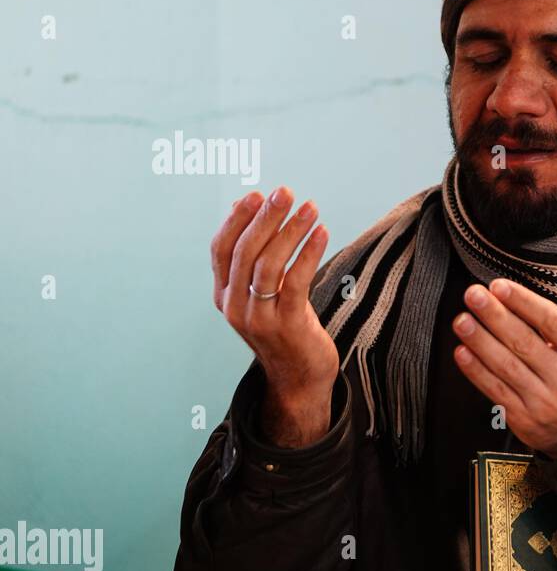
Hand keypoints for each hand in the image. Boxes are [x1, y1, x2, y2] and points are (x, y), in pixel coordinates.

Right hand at [211, 186, 338, 444]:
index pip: (220, 249)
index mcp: (224, 295)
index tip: (256, 194)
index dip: (236, 219)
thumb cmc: (285, 327)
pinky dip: (308, 254)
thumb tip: (242, 204)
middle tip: (285, 192)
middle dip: (265, 218)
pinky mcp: (286, 325)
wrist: (299, 378)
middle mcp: (235, 306)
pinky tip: (322, 234)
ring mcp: (258, 317)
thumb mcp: (263, 290)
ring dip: (290, 231)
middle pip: (244, 252)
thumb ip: (252, 253)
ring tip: (311, 208)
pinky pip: (295, 282)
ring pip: (268, 265)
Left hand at [452, 255, 556, 457]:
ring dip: (480, 341)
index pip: (552, 323)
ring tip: (462, 320)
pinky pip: (495, 390)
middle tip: (473, 295)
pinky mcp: (524, 418)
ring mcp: (544, 401)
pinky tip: (462, 351)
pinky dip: (476, 371)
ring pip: (506, 366)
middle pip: (525, 342)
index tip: (499, 286)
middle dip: (495, 316)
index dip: (523, 303)